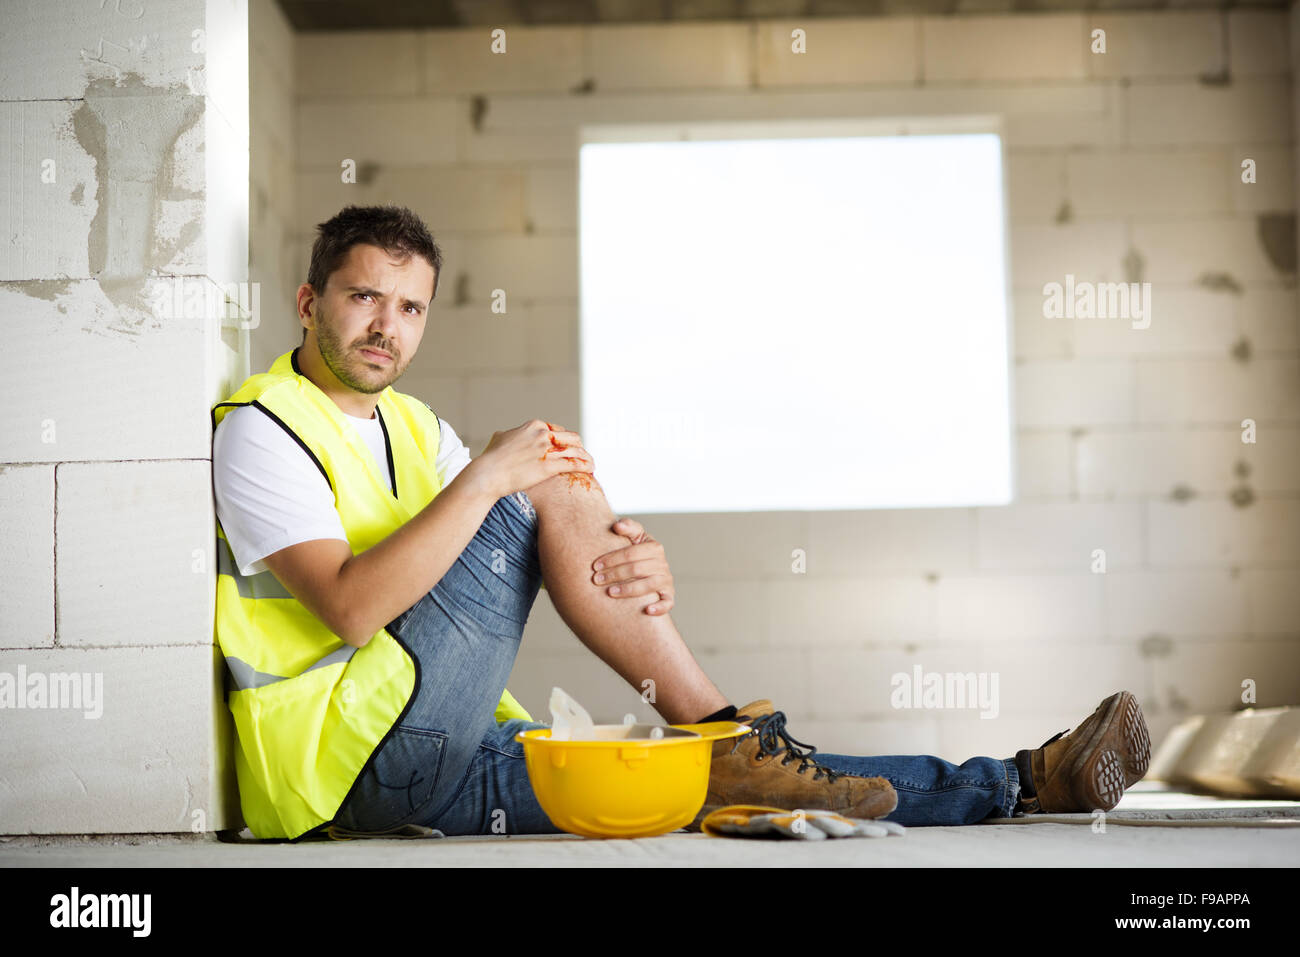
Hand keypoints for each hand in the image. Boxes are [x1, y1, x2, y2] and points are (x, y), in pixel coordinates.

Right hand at [474, 419, 594, 498]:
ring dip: (586, 457)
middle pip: (571, 438)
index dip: (564, 440)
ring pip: (575, 451)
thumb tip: (506, 435)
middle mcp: (543, 434)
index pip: (557, 430)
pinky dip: (585, 466)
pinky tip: (591, 470)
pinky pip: (574, 464)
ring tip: (591, 464)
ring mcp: (547, 449)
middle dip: (578, 447)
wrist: (488, 473)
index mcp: (534, 425)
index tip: (566, 448)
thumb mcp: (499, 438)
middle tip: (580, 456)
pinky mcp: (549, 466)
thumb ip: (509, 434)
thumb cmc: (491, 458)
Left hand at [591, 517, 674, 614]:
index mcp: (654, 547)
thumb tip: (617, 526)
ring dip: (629, 589)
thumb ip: (627, 527)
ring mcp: (666, 580)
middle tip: (596, 580)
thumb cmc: (636, 552)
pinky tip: (647, 610)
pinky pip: (667, 603)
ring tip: (610, 592)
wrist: (648, 567)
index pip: (631, 553)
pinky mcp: (669, 596)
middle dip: (615, 574)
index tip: (595, 566)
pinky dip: (659, 607)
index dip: (612, 559)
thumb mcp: (634, 537)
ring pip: (649, 585)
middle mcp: (662, 564)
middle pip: (637, 569)